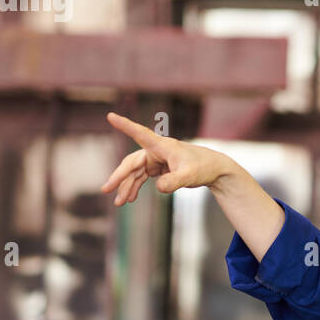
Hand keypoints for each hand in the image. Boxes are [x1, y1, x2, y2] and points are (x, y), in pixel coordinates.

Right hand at [100, 112, 233, 204]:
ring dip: (126, 186)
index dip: (125, 125)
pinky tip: (129, 198)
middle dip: (119, 177)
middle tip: (106, 190)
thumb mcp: (190, 175)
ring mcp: (155, 160)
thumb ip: (174, 181)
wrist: (213, 169)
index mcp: (162, 146)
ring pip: (134, 173)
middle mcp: (156, 151)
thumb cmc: (203, 167)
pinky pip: (141, 177)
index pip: (140, 133)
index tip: (111, 116)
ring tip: (119, 203)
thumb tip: (158, 188)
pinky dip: (134, 187)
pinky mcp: (158, 168)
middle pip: (132, 162)